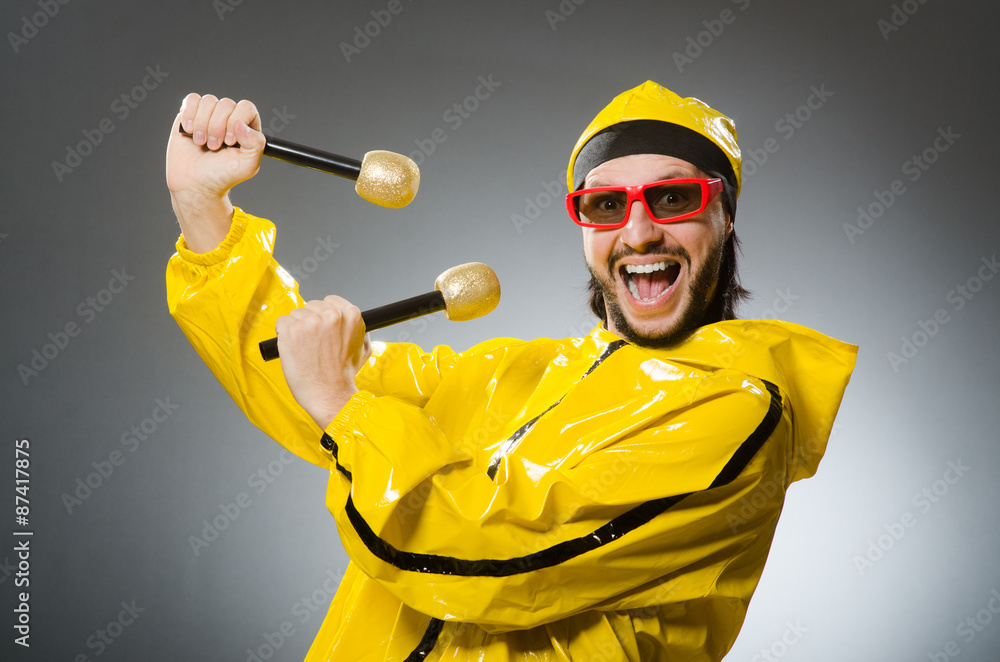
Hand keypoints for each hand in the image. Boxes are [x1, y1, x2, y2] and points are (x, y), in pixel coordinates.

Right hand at [165, 93, 264, 251]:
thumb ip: (255, 143)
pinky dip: (189, 115)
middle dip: (217, 128)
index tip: (229, 142)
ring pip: (208, 102)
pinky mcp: (189, 115)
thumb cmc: (223, 179)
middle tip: (213, 148)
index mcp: (248, 127)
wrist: (195, 187)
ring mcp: (209, 116)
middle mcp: (229, 118)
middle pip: (225, 104)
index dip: (236, 122)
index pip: (246, 107)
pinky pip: (191, 99)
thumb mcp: (248, 165)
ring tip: (202, 145)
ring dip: (203, 125)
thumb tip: (242, 124)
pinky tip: (189, 133)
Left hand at [275, 296, 371, 428]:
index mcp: (351, 315)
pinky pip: (281, 323)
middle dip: (310, 322)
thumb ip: (357, 329)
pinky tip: (294, 349)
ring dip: (296, 329)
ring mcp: (310, 322)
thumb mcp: (363, 347)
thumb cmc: (344, 375)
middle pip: (310, 306)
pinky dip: (283, 335)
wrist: (329, 395)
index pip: (329, 301)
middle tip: (314, 343)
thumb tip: (348, 320)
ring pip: (295, 314)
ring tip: (305, 349)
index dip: (323, 315)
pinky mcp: (291, 331)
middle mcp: (331, 315)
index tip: (322, 328)